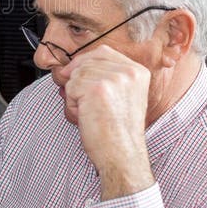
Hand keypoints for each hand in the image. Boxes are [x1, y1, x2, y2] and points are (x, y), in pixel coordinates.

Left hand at [62, 44, 153, 198]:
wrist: (122, 155)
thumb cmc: (117, 133)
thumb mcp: (120, 97)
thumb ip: (103, 77)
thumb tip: (68, 68)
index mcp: (138, 72)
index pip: (103, 52)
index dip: (83, 62)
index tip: (74, 74)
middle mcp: (129, 72)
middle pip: (86, 61)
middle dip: (76, 80)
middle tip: (83, 103)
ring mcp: (114, 78)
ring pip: (76, 75)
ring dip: (75, 95)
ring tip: (89, 113)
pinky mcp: (98, 88)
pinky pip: (71, 87)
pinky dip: (72, 104)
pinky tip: (86, 117)